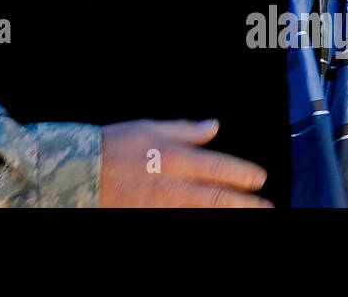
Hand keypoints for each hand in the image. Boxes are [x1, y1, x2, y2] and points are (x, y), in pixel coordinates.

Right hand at [99, 119, 271, 206]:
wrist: (81, 171)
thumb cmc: (115, 145)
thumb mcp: (150, 127)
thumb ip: (185, 129)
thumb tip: (214, 127)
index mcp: (174, 157)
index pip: (219, 167)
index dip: (243, 174)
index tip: (260, 178)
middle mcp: (173, 185)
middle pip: (218, 198)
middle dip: (246, 204)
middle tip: (266, 207)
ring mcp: (163, 207)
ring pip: (204, 214)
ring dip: (227, 215)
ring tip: (247, 216)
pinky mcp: (151, 217)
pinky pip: (182, 221)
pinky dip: (199, 221)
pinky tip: (210, 220)